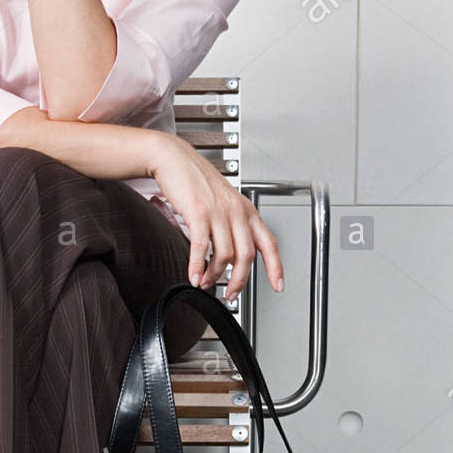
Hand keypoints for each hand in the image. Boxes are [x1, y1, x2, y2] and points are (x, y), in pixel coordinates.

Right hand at [147, 133, 283, 300]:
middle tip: (230, 294)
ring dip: (214, 276)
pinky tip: (194, 276)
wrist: (174, 158)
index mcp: (246, 210)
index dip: (275, 267)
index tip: (278, 285)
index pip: (268, 243)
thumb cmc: (196, 180)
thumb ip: (231, 225)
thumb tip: (231, 255)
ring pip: (224, 256)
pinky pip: (201, 248)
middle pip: (246, 256)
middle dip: (239, 281)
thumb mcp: (224, 202)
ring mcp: (219, 212)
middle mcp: (237, 211)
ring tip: (205, 282)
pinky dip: (197, 267)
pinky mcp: (199, 213)